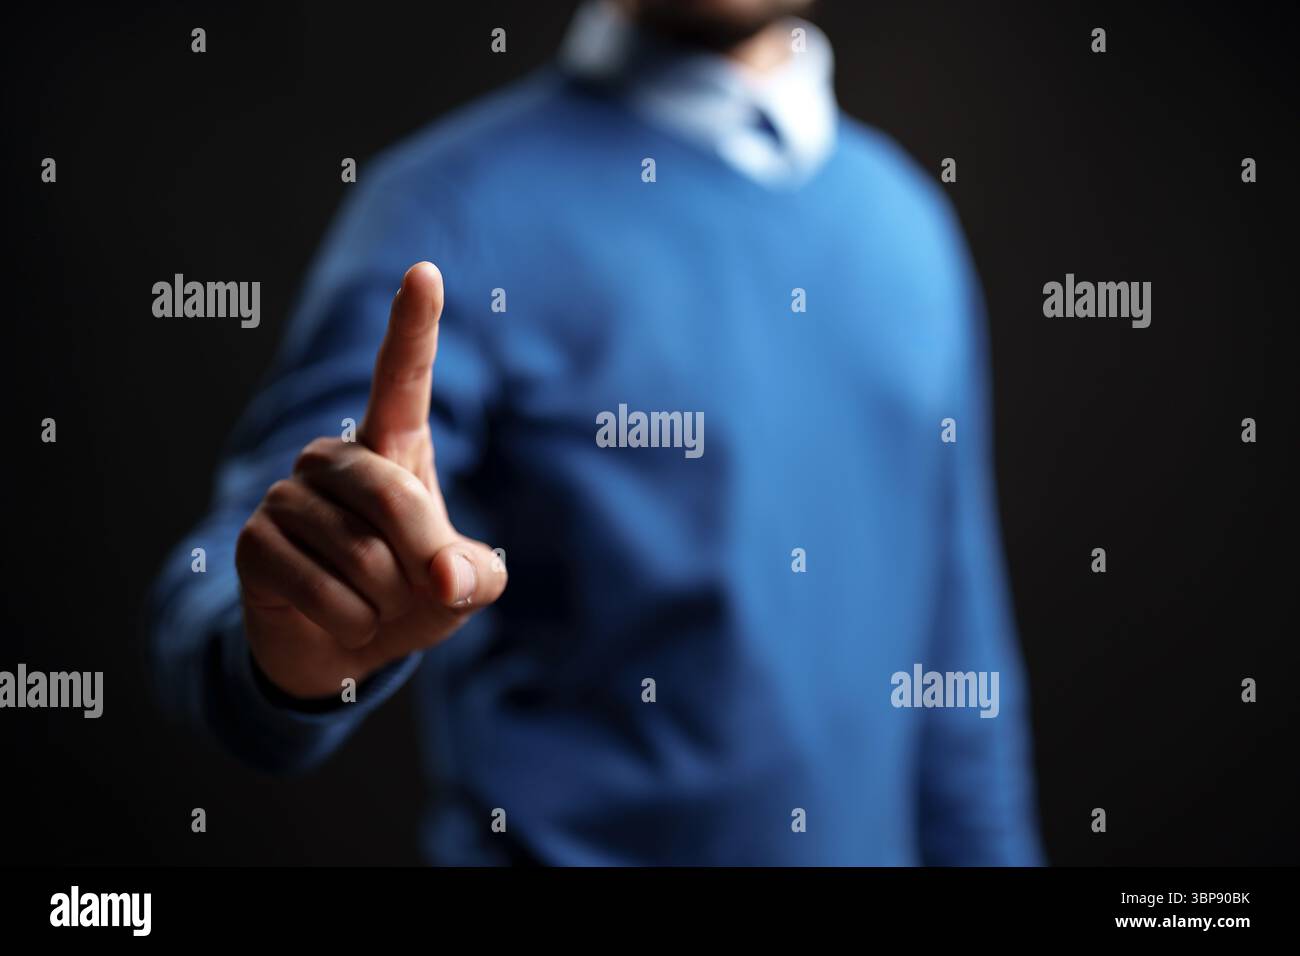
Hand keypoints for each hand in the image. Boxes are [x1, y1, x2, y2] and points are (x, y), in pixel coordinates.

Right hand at [234, 262, 505, 699]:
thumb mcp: (462, 587)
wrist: (340, 649)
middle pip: (392, 496)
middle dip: (423, 559)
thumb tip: (445, 577)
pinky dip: (351, 623)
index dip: (413, 328)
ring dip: (385, 602)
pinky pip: (321, 589)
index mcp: (392, 448)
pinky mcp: (252, 541)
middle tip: (429, 592)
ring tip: (373, 603)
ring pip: (360, 555)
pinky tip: (344, 619)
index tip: (424, 271)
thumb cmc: (410, 597)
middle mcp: (334, 458)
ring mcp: (289, 495)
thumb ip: (474, 576)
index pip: (402, 379)